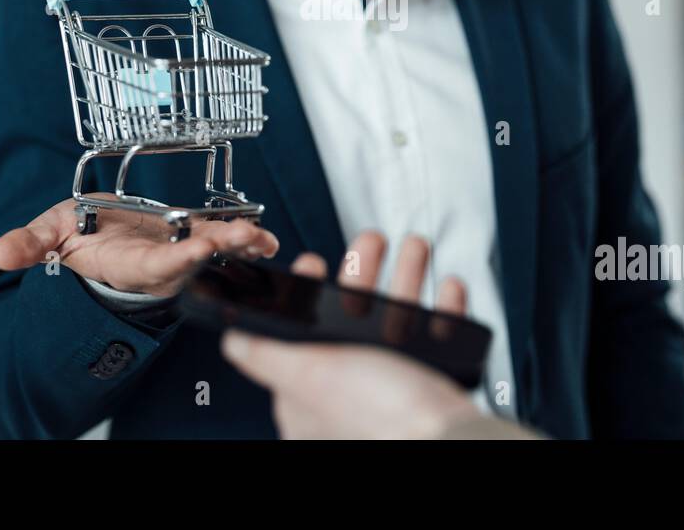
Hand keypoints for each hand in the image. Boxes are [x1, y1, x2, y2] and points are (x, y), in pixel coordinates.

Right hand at [0, 193, 279, 295]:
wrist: (98, 233)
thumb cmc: (80, 233)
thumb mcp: (51, 235)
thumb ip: (30, 245)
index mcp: (131, 264)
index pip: (158, 265)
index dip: (179, 259)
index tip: (199, 248)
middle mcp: (163, 263)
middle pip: (198, 260)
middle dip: (223, 250)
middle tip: (248, 237)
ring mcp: (182, 250)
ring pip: (217, 251)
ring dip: (241, 244)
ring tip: (263, 236)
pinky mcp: (194, 233)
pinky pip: (223, 234)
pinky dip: (243, 232)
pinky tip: (262, 228)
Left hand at [221, 230, 483, 438]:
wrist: (451, 440)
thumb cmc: (382, 418)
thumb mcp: (311, 375)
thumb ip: (267, 354)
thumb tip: (232, 341)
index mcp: (309, 397)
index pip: (297, 335)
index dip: (305, 294)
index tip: (315, 263)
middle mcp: (348, 394)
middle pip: (348, 319)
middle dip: (364, 273)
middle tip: (372, 243)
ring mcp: (390, 389)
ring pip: (394, 319)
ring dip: (406, 277)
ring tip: (413, 249)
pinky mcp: (429, 385)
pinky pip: (434, 337)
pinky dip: (442, 309)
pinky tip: (444, 289)